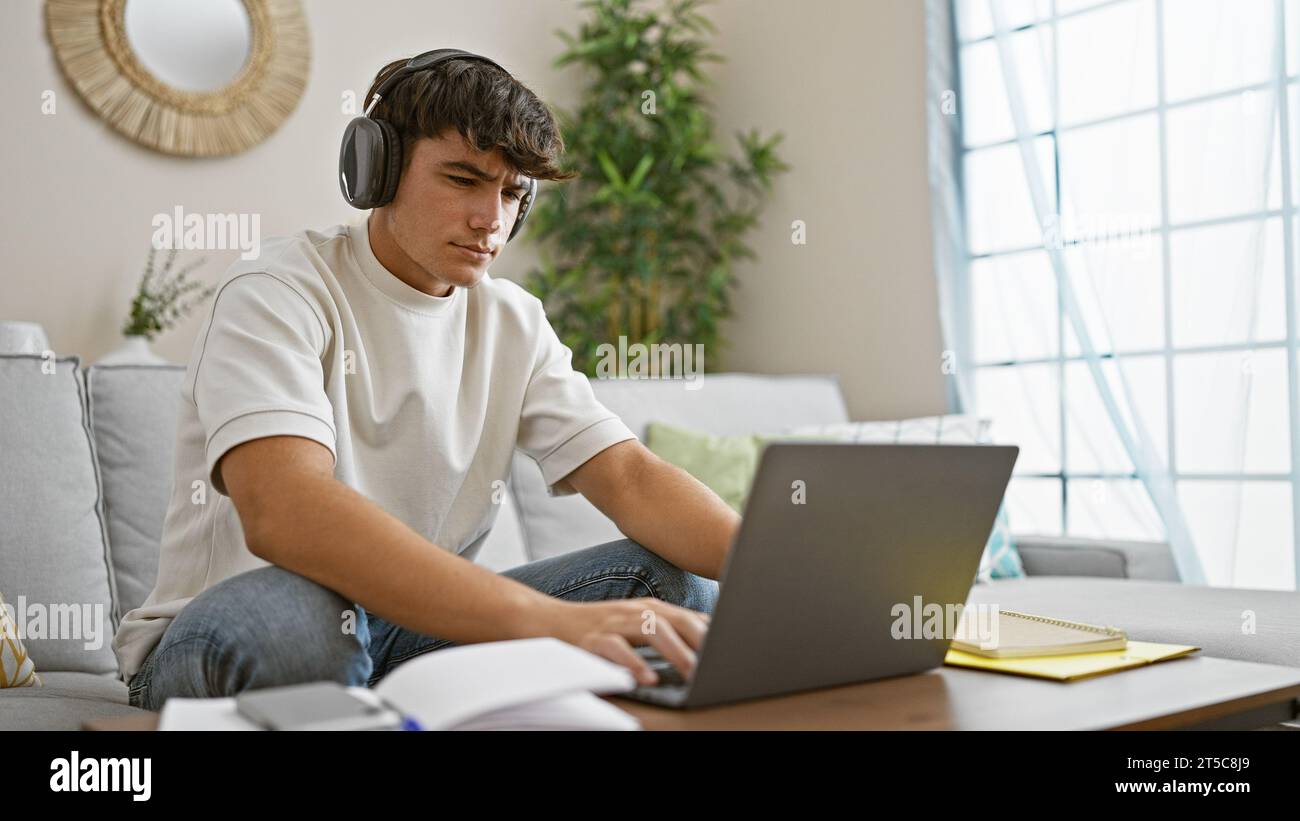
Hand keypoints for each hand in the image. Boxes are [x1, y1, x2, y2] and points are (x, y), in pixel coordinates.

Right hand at [539, 598, 709, 685]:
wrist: (548, 620)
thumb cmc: (599, 627)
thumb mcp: (636, 623)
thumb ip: (666, 630)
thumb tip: (705, 641)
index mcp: (651, 608)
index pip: (690, 618)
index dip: (714, 634)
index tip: (734, 651)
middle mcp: (636, 611)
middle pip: (678, 621)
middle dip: (701, 642)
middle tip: (720, 665)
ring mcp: (615, 622)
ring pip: (652, 631)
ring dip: (675, 652)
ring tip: (692, 673)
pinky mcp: (593, 638)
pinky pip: (616, 650)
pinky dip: (633, 664)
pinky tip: (646, 678)